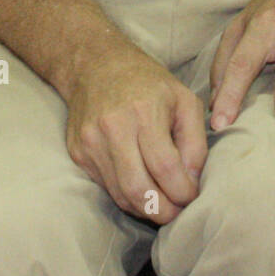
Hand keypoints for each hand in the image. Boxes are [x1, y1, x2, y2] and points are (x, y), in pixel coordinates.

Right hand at [64, 38, 206, 224]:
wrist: (94, 64)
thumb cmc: (147, 82)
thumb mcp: (184, 100)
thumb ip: (196, 143)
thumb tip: (193, 182)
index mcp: (143, 111)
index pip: (166, 169)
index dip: (184, 192)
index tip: (193, 196)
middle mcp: (112, 127)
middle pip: (140, 190)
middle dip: (165, 212)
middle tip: (178, 211)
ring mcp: (91, 141)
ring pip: (121, 196)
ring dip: (146, 209)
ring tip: (162, 203)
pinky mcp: (78, 151)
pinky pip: (107, 188)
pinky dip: (127, 196)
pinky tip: (141, 186)